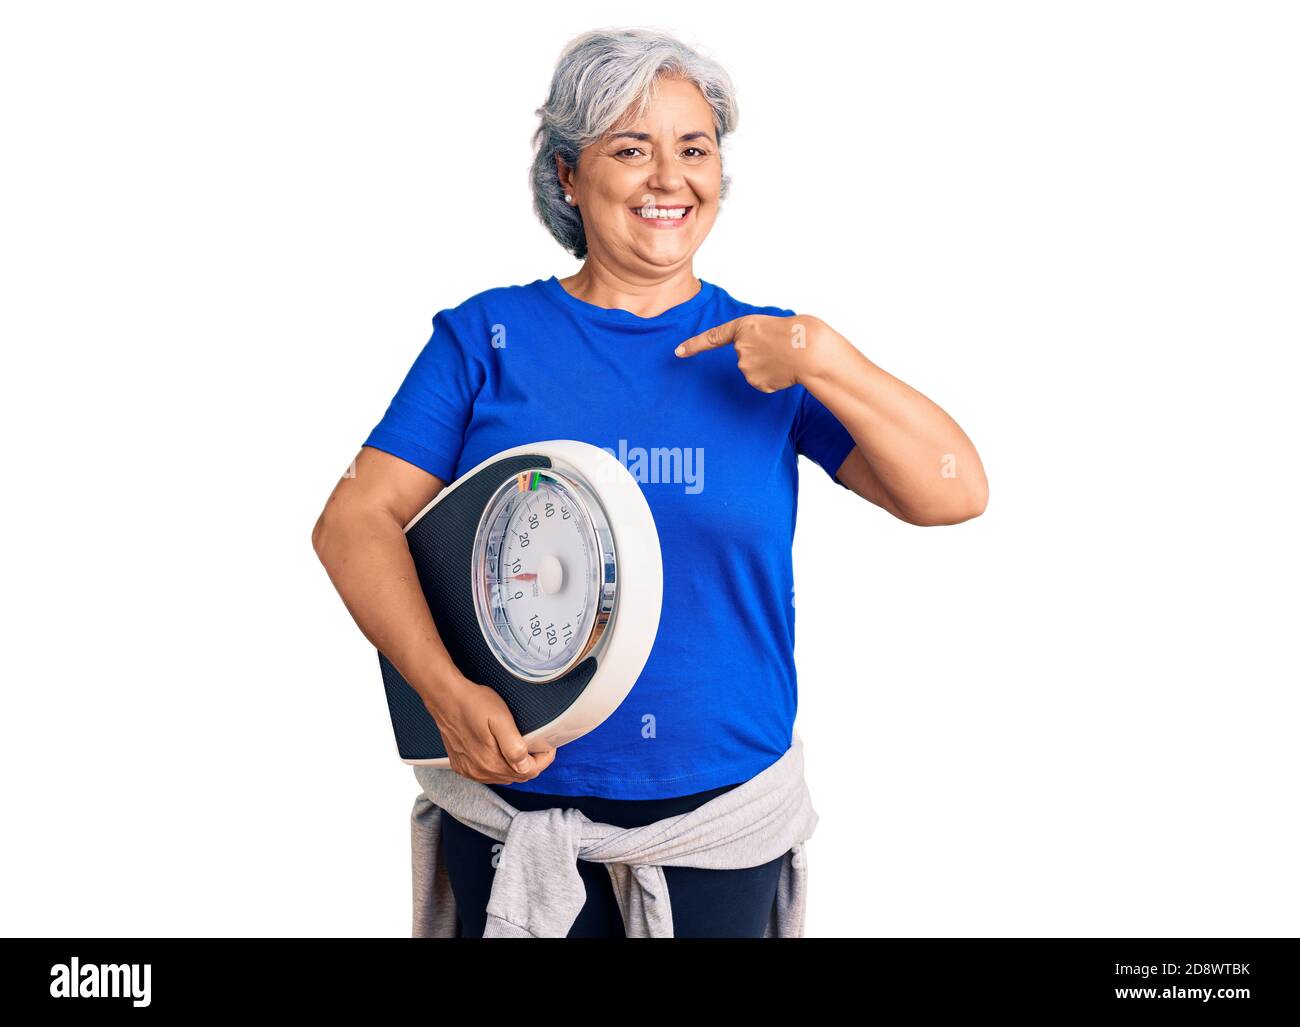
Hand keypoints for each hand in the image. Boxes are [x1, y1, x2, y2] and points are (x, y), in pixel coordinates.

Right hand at [422, 673, 555, 783]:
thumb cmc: (473, 703)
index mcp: (491, 763)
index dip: (543, 760)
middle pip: (517, 776)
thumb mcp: (500, 719)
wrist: (446, 697)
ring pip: (502, 776)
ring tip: (520, 747)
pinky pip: (487, 773)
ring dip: (515, 766)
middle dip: (531, 763)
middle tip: (537, 745)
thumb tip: (526, 765)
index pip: (529, 773)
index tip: (547, 746)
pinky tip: (499, 751)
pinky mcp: (461, 765)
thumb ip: (514, 746)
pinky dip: (498, 766)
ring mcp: (469, 770)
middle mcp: (480, 772)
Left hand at [674, 314, 828, 392]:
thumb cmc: (797, 334)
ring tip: (785, 358)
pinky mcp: (756, 383)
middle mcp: (739, 349)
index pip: (712, 338)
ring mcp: (746, 368)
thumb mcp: (771, 326)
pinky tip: (784, 371)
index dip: (693, 345)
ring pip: (754, 370)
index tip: (677, 352)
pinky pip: (762, 381)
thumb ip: (754, 341)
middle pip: (744, 356)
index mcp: (743, 327)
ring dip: (768, 366)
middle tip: (780, 347)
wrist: (809, 350)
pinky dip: (773, 378)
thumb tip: (750, 365)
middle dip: (760, 354)